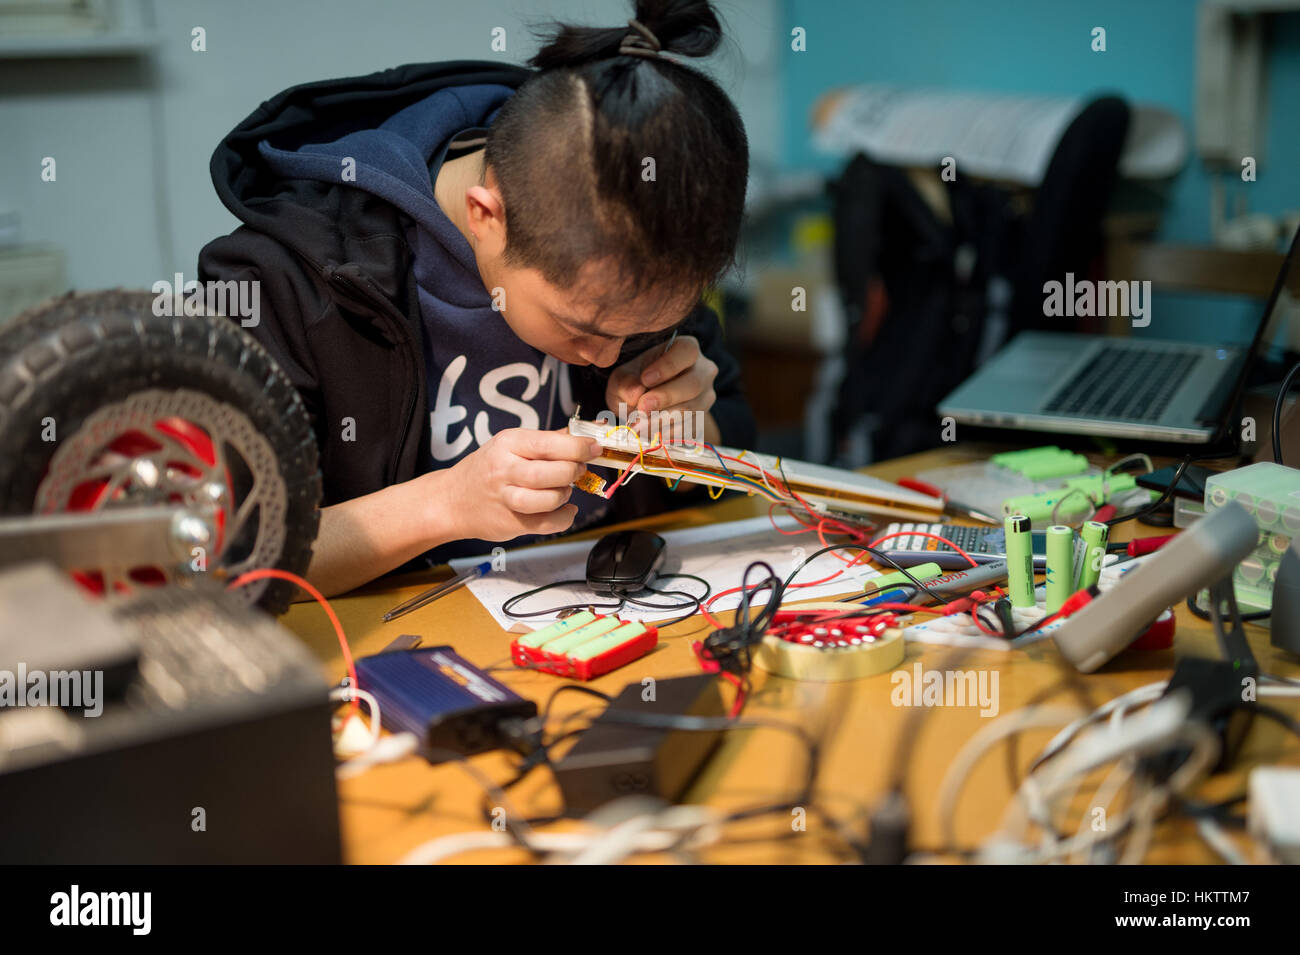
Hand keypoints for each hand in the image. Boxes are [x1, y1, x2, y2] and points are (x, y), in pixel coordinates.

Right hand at [441, 428, 600, 541]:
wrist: (451, 500)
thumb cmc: (487, 469)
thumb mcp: (512, 445)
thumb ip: (551, 439)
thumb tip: (591, 429)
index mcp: (508, 444)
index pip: (550, 443)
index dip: (578, 447)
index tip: (594, 448)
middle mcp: (505, 469)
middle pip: (553, 472)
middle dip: (574, 471)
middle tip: (578, 470)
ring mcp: (506, 498)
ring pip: (550, 499)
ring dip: (565, 494)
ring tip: (563, 489)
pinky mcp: (511, 522)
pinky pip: (548, 523)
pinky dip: (564, 518)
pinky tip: (566, 510)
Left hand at [605, 334, 718, 442]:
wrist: (645, 404)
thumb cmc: (636, 381)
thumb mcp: (623, 377)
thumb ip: (625, 382)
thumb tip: (634, 393)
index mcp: (686, 349)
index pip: (686, 352)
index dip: (668, 366)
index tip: (645, 379)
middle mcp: (703, 371)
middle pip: (693, 384)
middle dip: (666, 397)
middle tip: (642, 407)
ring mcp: (705, 397)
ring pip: (691, 409)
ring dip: (662, 419)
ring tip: (638, 424)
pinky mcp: (701, 420)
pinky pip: (687, 428)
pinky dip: (665, 432)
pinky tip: (647, 431)